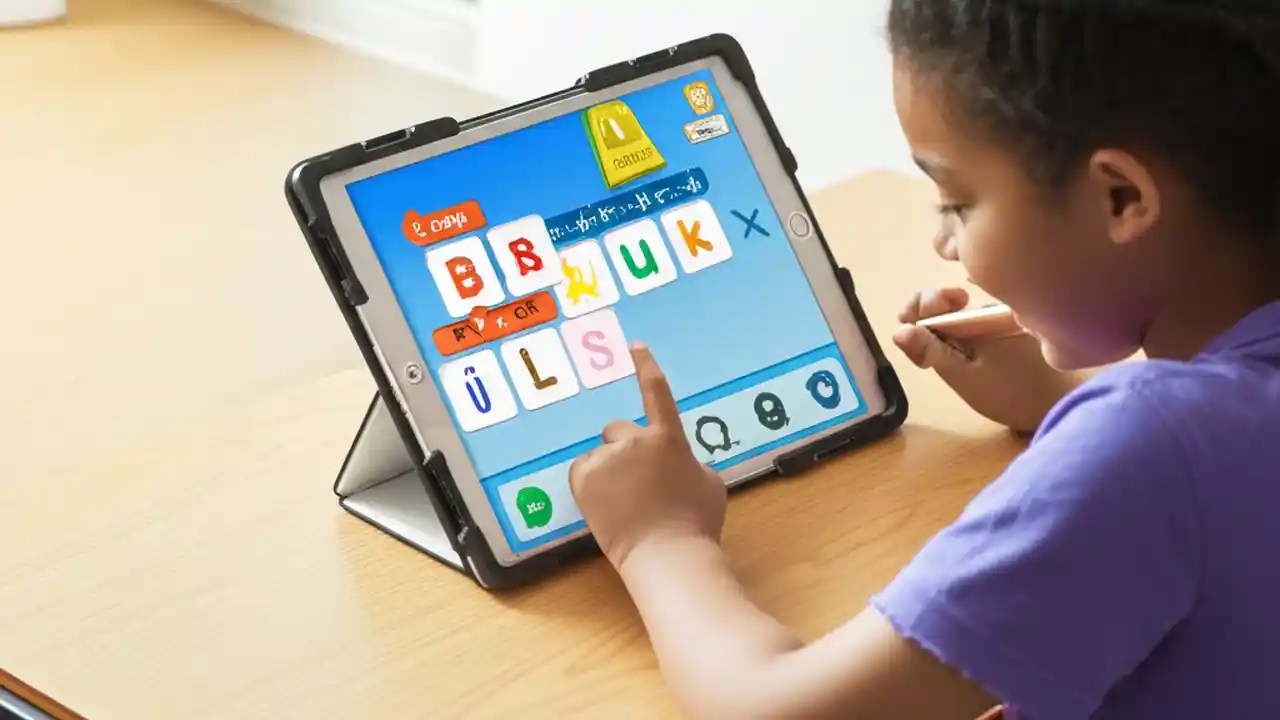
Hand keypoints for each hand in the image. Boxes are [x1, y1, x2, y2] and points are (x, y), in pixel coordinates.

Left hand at [569, 342, 726, 570]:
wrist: (666, 556)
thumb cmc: (697, 522)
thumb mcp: (709, 482)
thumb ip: (689, 461)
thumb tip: (678, 462)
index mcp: (668, 438)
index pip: (656, 391)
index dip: (646, 365)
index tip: (635, 345)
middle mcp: (634, 440)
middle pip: (619, 430)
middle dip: (626, 448)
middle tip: (637, 482)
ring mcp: (606, 460)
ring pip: (602, 454)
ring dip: (609, 469)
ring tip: (625, 502)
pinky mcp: (584, 480)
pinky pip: (584, 471)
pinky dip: (592, 484)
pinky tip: (608, 506)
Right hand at [892, 288, 1081, 432]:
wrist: (1061, 404)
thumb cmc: (1013, 392)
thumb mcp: (965, 376)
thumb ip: (931, 352)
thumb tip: (898, 332)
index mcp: (980, 313)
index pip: (938, 296)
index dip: (918, 307)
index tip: (908, 322)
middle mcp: (991, 305)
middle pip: (949, 296)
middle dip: (928, 311)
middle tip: (922, 334)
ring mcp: (1001, 315)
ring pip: (961, 307)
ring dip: (943, 321)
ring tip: (938, 345)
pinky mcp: (1009, 327)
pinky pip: (977, 314)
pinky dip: (962, 321)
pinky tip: (959, 333)